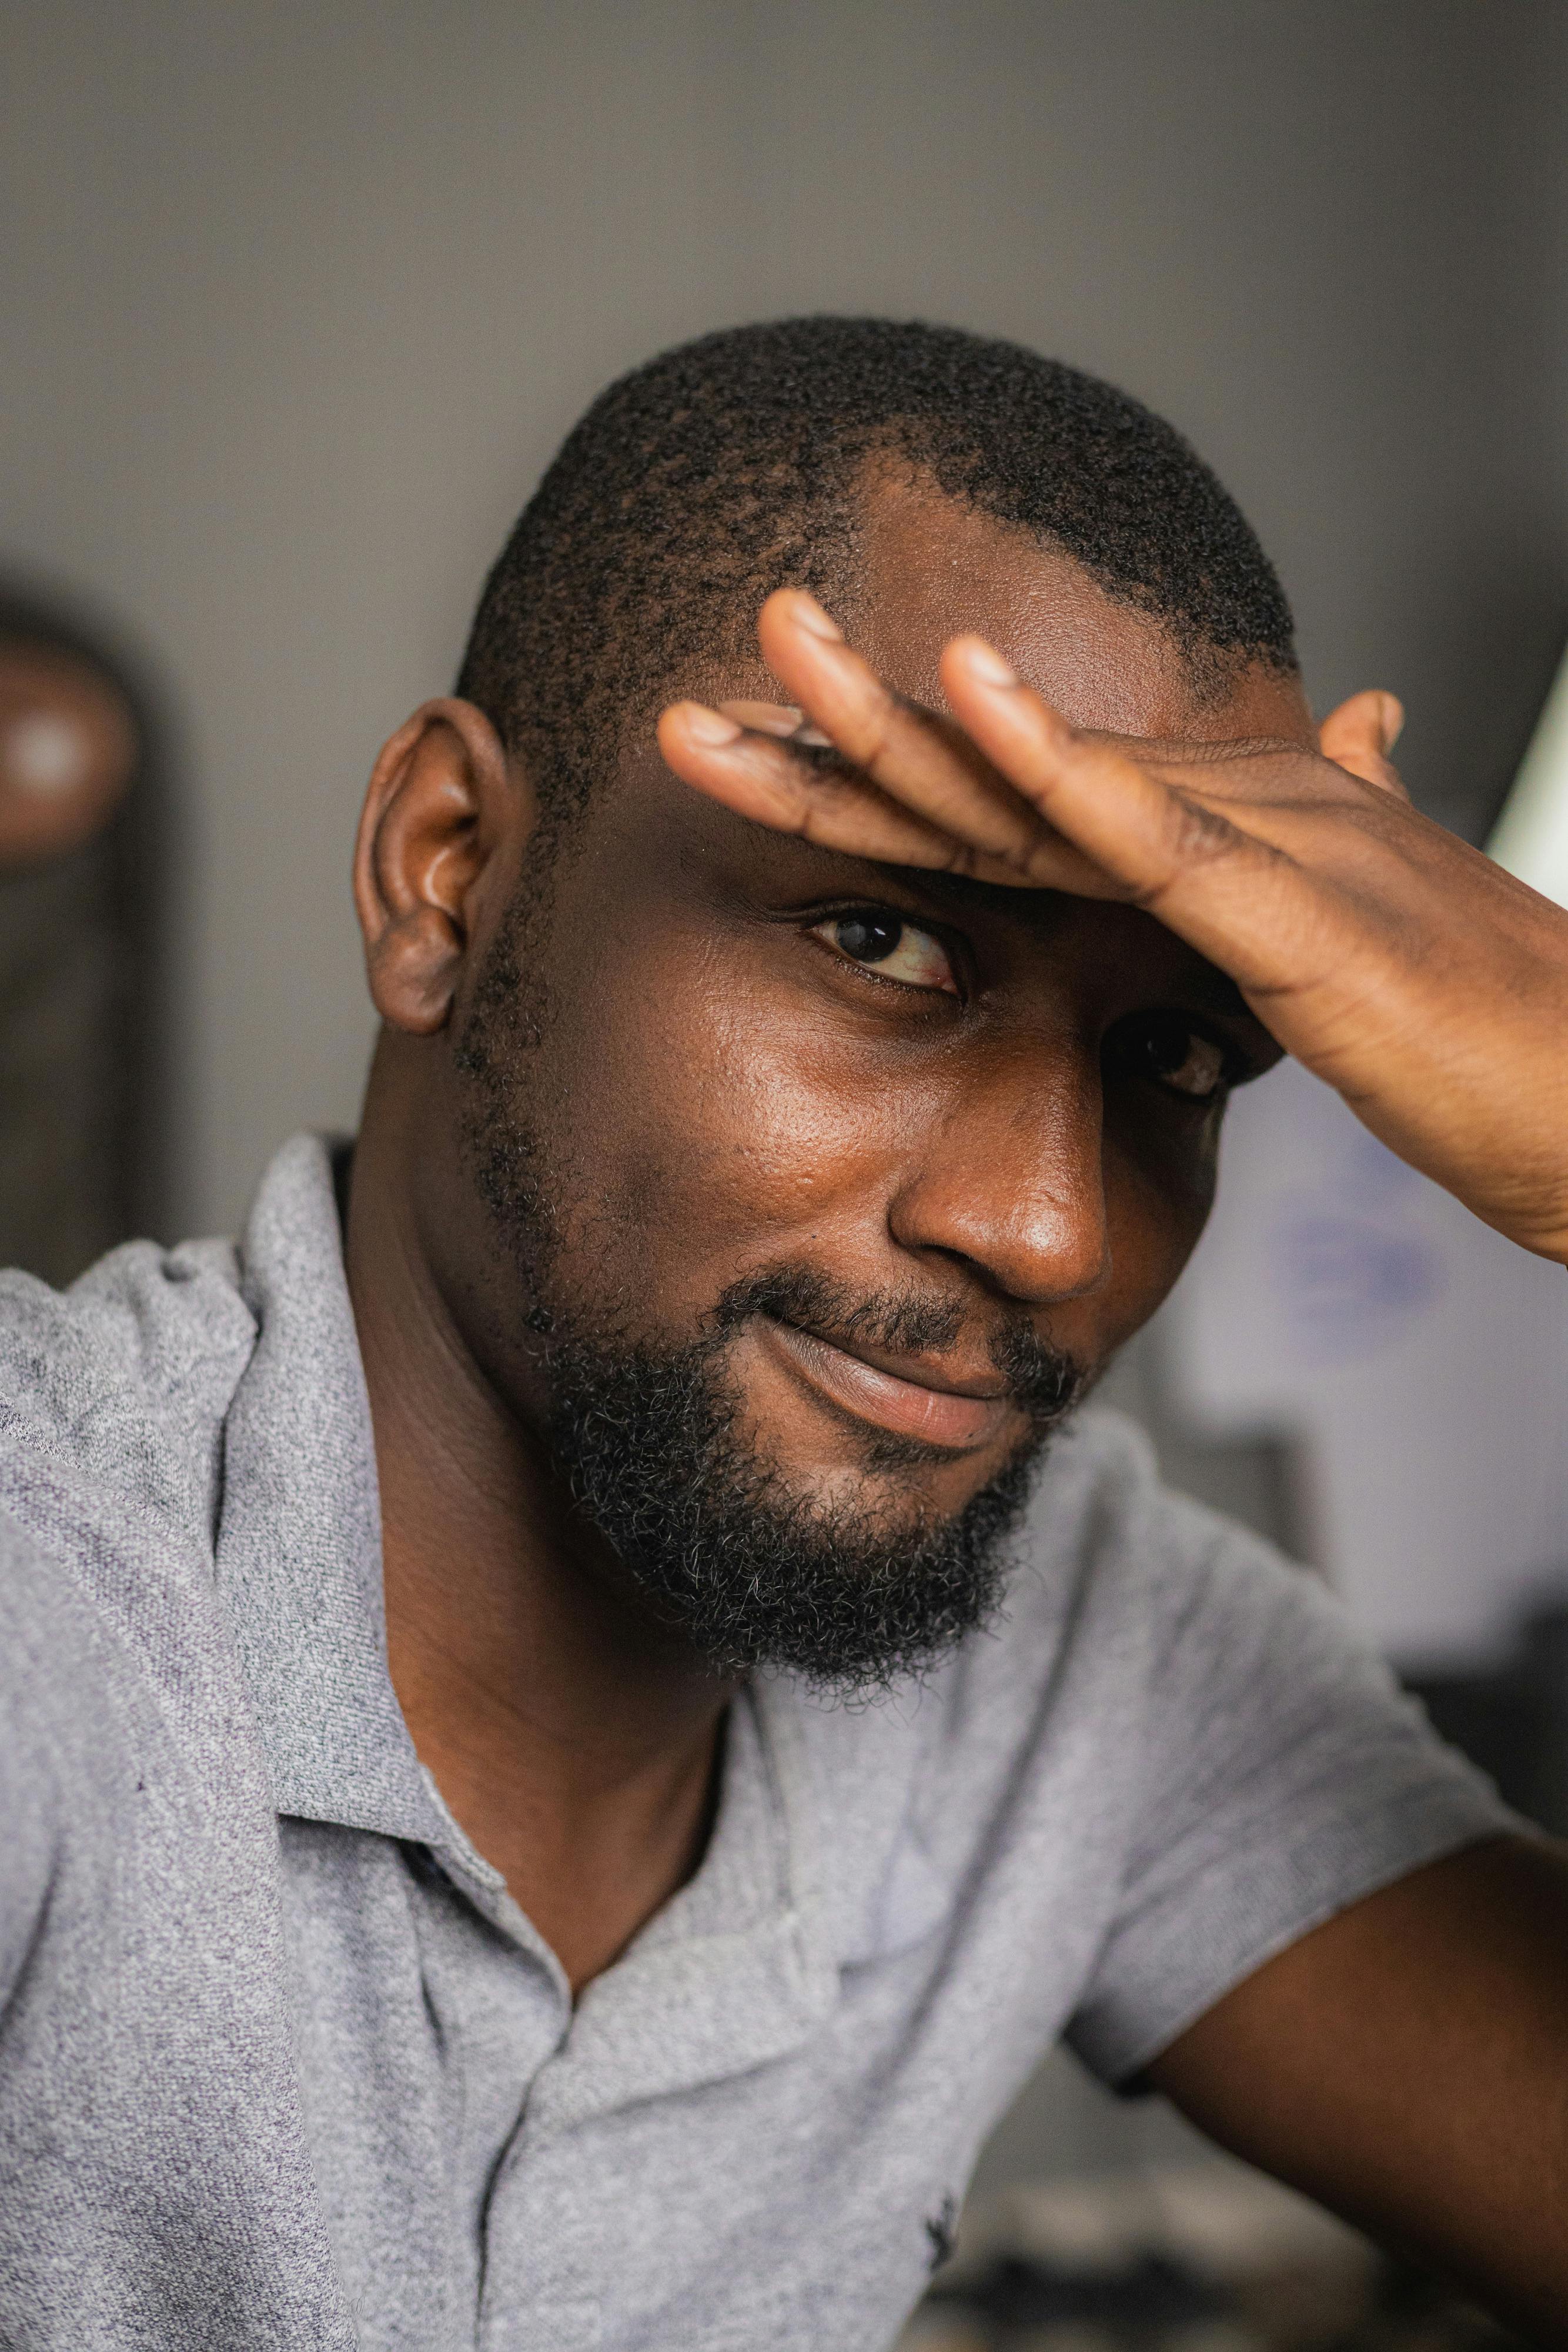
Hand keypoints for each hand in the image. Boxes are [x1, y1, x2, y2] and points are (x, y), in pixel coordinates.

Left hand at [658, 589, 1567, 1264]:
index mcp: (1189, 843)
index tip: (733, 770)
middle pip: (980, 777)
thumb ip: (1283, 869)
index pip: (988, 807)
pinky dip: (1061, 765)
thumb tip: (1327, 743)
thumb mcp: (1331, 954)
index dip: (856, 784)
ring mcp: (1252, 849)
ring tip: (778, 650)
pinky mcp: (1298, 908)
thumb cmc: (1473, 1032)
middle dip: (827, 738)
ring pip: (1039, 778)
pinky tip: (971, 695)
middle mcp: (1204, 817)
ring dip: (899, 714)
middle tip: (687, 702)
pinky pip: (1159, 833)